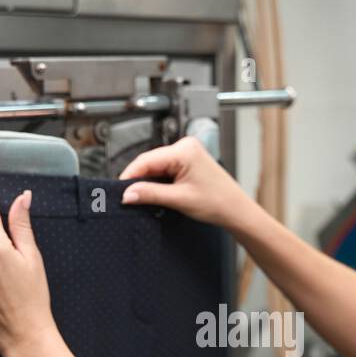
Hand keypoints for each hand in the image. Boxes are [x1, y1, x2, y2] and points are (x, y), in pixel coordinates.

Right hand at [118, 136, 255, 227]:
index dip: (130, 176)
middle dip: (138, 180)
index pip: (146, 160)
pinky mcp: (188, 161)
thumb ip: (150, 194)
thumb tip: (128, 193)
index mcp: (184, 150)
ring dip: (148, 181)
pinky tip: (155, 193)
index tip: (119, 191)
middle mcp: (185, 146)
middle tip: (127, 197)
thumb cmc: (218, 202)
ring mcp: (187, 152)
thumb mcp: (179, 199)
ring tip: (142, 198)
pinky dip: (158, 181)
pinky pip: (165, 169)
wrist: (236, 210)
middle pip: (150, 162)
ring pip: (156, 166)